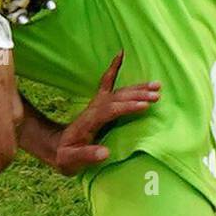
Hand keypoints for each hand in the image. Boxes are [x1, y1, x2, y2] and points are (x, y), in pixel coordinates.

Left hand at [52, 52, 159, 176]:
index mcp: (89, 122)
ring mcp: (97, 103)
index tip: (144, 106)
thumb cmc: (65, 156)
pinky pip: (108, 81)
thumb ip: (86, 156)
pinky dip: (114, 67)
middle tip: (156, 96)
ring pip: (119, 91)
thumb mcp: (70, 161)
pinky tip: (120, 54)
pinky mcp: (100, 102)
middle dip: (137, 95)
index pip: (110, 111)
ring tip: (157, 85)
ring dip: (137, 87)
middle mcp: (94, 108)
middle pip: (117, 98)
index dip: (127, 108)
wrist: (57, 146)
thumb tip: (105, 153)